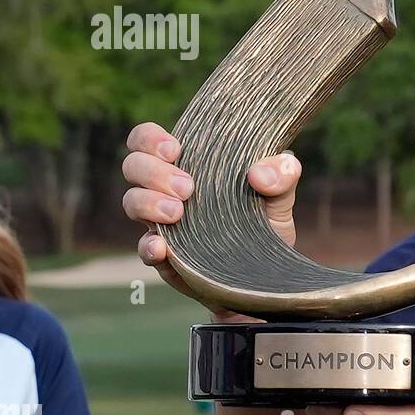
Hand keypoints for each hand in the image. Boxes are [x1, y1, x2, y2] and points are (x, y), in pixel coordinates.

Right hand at [121, 121, 302, 314]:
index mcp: (189, 165)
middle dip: (154, 172)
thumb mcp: (281, 195)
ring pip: (132, 202)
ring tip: (178, 213)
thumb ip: (282, 174)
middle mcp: (166, 190)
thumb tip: (261, 174)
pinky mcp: (166, 257)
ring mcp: (162, 224)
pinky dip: (149, 246)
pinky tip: (163, 247)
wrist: (267, 274)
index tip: (174, 148)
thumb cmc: (266, 223)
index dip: (149, 139)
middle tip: (188, 188)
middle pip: (134, 166)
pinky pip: (145, 248)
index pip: (147, 140)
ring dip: (148, 203)